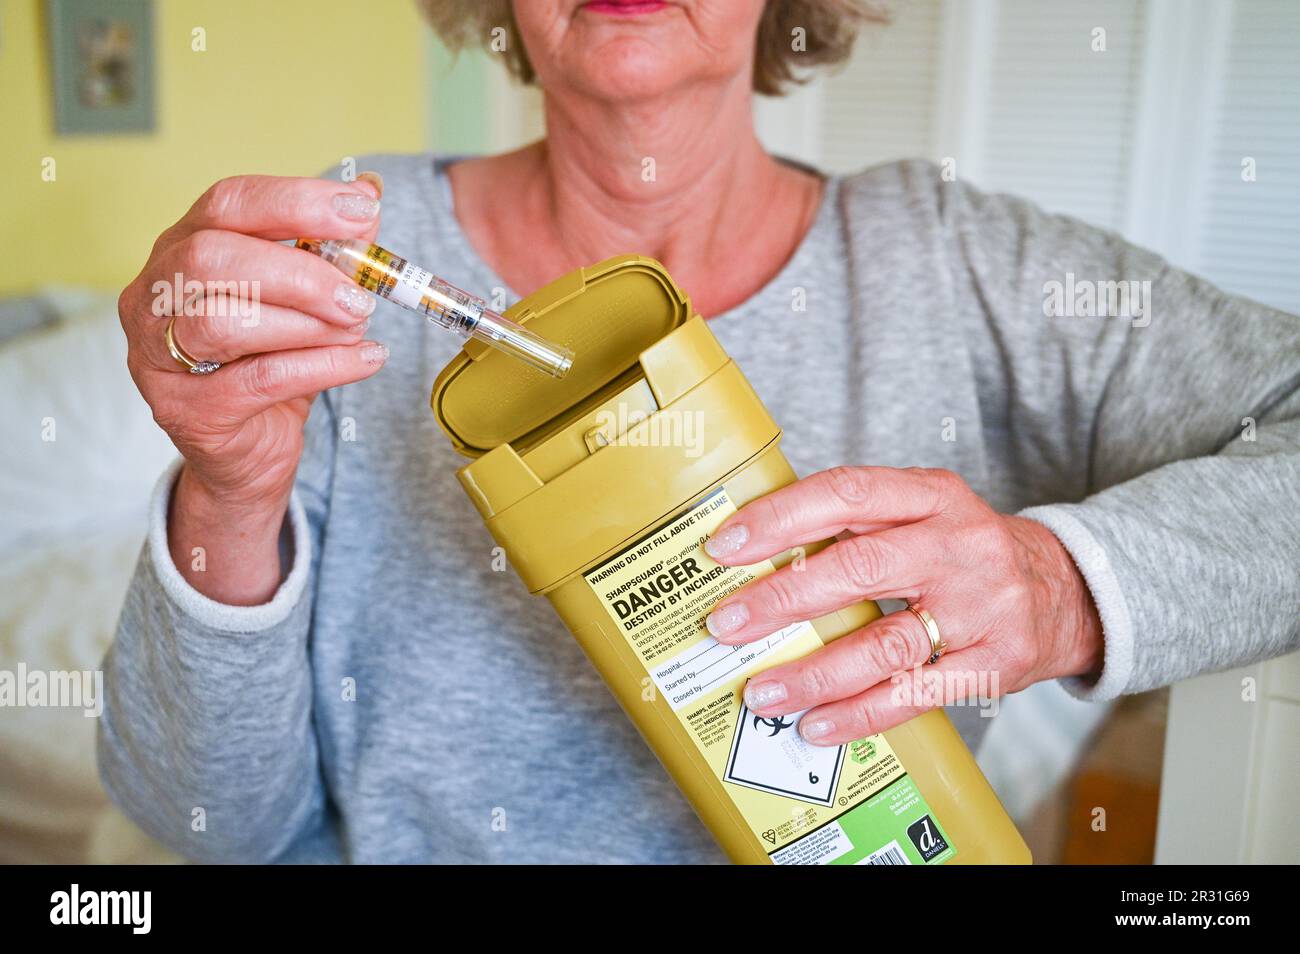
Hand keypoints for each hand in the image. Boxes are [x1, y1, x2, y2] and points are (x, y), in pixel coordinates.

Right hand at [118, 173, 386, 602]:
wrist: (247, 455)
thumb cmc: (269, 365)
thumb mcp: (304, 302)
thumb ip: (330, 250)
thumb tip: (368, 195)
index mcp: (182, 248)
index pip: (228, 203)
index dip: (296, 202)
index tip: (361, 210)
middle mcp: (154, 294)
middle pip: (212, 258)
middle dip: (300, 272)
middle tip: (359, 295)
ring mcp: (158, 355)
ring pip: (222, 321)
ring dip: (304, 322)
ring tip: (355, 328)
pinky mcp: (185, 409)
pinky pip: (257, 380)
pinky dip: (321, 366)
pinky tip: (364, 360)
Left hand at [702, 467, 1103, 744]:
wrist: (1069, 590)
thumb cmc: (966, 553)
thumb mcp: (924, 515)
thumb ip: (856, 527)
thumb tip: (756, 558)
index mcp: (931, 495)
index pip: (846, 493)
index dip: (781, 518)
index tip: (725, 547)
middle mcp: (958, 544)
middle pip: (859, 568)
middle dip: (782, 599)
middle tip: (726, 624)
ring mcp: (982, 606)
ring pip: (885, 643)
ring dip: (814, 672)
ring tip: (762, 690)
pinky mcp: (997, 663)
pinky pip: (917, 694)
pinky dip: (860, 713)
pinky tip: (817, 724)